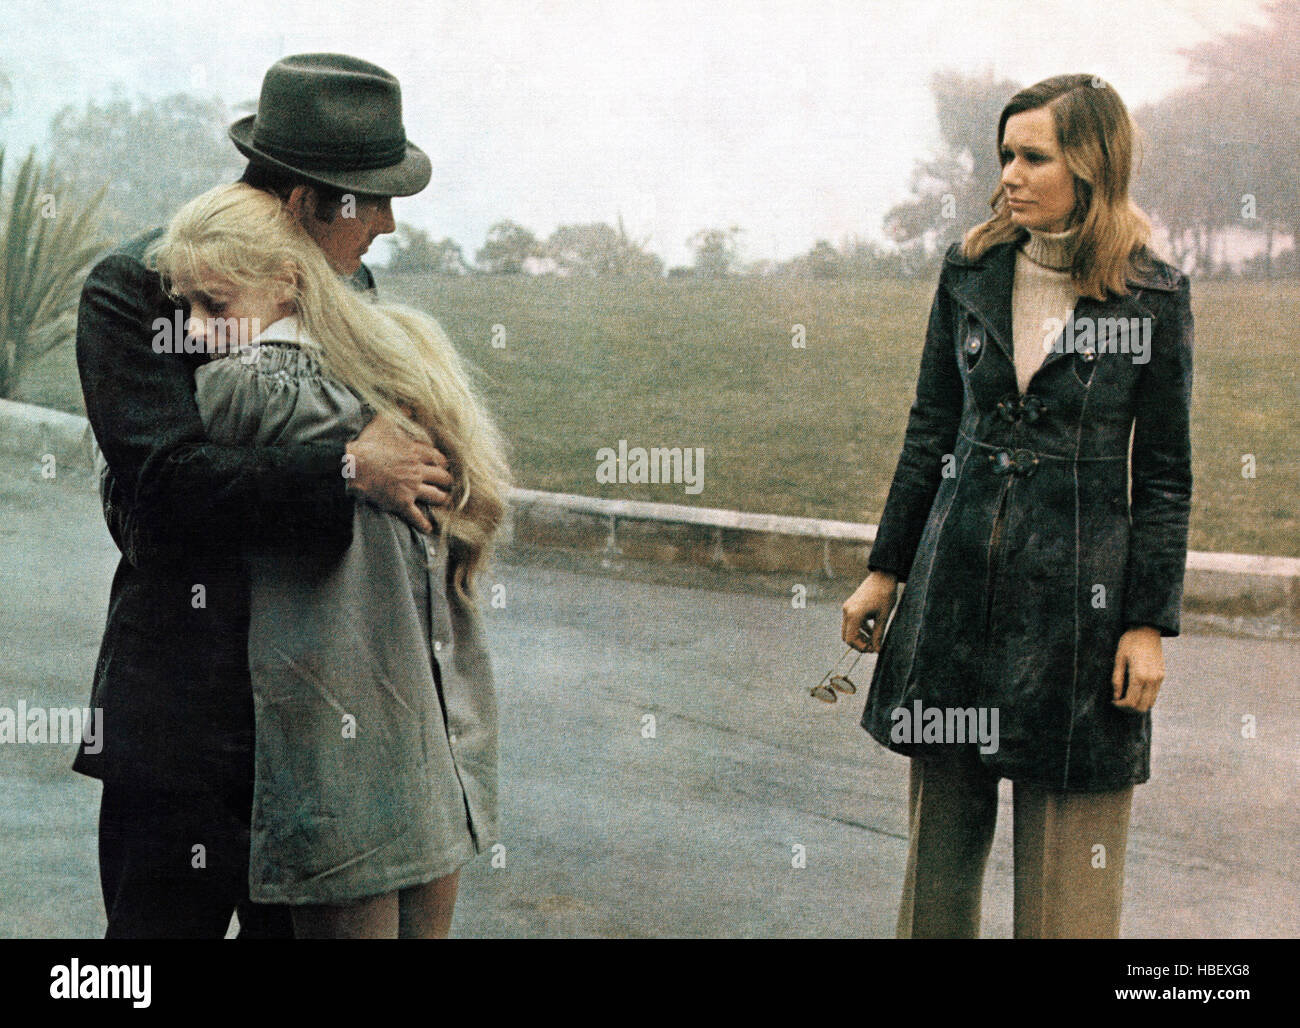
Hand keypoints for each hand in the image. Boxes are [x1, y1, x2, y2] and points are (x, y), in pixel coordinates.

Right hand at [345, 413, 453, 533]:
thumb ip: (401, 411)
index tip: (445, 466)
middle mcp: (418, 471)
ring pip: (436, 496)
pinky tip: (429, 529)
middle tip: (449, 484)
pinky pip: (417, 516)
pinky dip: (424, 524)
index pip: (439, 458)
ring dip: (442, 499)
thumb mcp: (385, 420)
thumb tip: (411, 404)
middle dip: (448, 481)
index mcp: (416, 452)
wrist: (353, 465)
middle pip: (443, 477)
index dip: (443, 463)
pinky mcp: (401, 502)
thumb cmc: (368, 443)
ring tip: (445, 501)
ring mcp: (411, 488)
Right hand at [842, 571, 898, 652]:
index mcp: (854, 615)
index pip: (851, 639)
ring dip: (859, 636)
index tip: (873, 649)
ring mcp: (847, 608)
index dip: (861, 648)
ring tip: (874, 639)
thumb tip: (877, 650)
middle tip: (873, 646)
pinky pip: (851, 621)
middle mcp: (847, 611)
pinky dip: (859, 628)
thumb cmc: (885, 594)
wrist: (882, 575)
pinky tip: (872, 630)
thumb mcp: (883, 617)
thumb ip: (878, 635)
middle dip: (859, 644)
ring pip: (848, 629)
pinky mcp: (850, 605)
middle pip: (847, 636)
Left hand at [1111, 626, 1164, 713]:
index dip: (1120, 706)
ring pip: (1150, 703)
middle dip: (1129, 709)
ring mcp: (1159, 678)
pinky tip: (1135, 692)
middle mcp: (1152, 680)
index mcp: (1139, 676)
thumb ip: (1116, 679)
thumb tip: (1116, 696)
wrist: (1147, 629)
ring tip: (1126, 698)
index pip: (1131, 701)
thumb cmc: (1129, 642)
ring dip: (1138, 705)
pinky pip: (1155, 694)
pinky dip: (1145, 698)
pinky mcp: (1162, 675)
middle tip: (1118, 702)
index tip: (1113, 701)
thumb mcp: (1118, 658)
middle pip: (1142, 706)